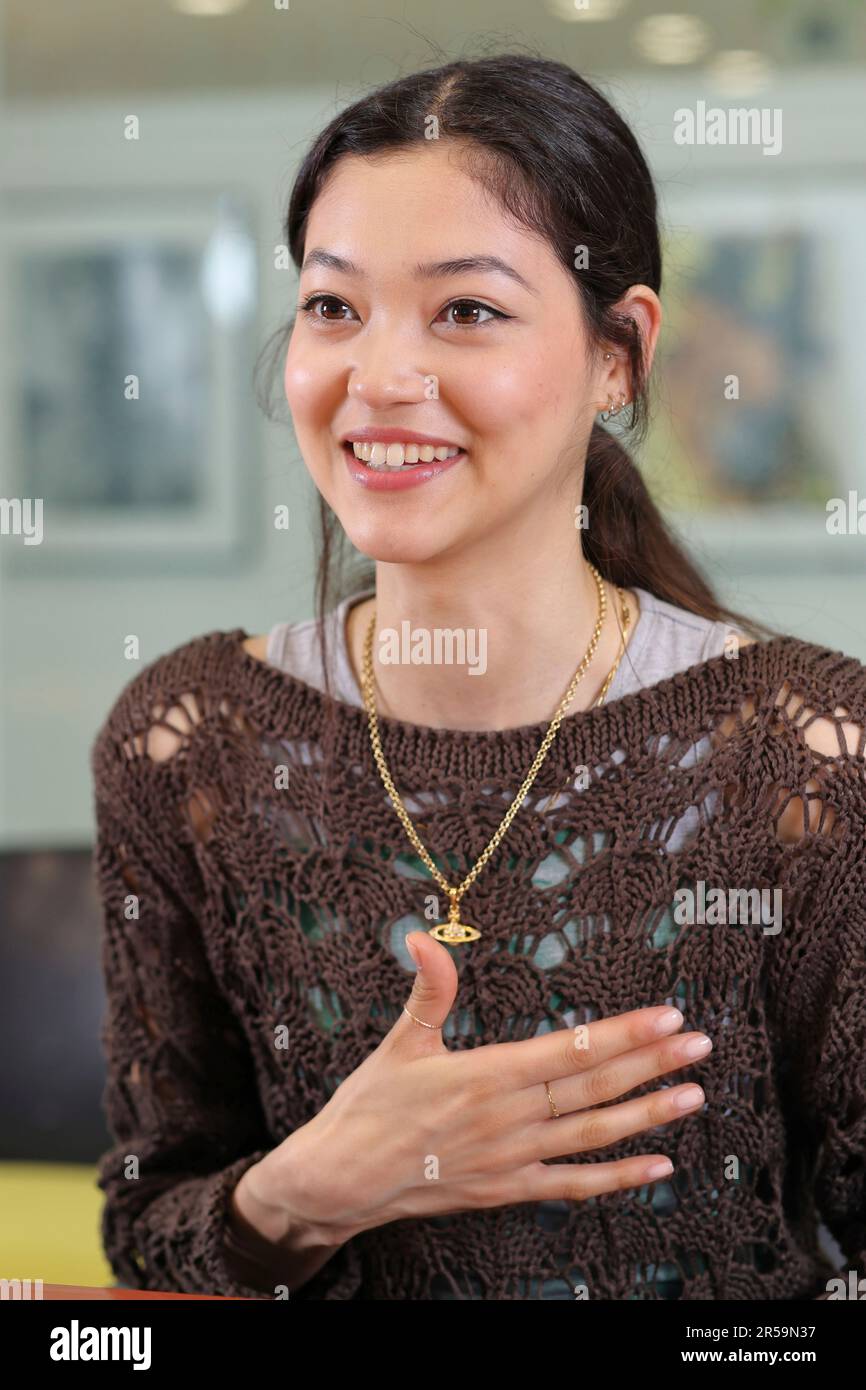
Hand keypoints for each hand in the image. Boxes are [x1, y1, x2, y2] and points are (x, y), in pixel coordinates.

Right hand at [254, 931, 710, 1244]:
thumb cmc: (370, 1107)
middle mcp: (509, 1118)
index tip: (666, 1017)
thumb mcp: (399, 1042)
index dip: (623, 1033)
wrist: (343, 1180)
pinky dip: (618, 1178)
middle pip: (594, 1087)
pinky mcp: (509, 1191)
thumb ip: (428, 990)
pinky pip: (573, 1186)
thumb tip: (422, 936)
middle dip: (652, 1064)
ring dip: (648, 1115)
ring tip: (694, 1096)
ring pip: (594, 1134)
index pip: (570, 1049)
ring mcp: (514, 1159)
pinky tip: (659, 1167)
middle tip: (701, 1045)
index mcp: (487, 1074)